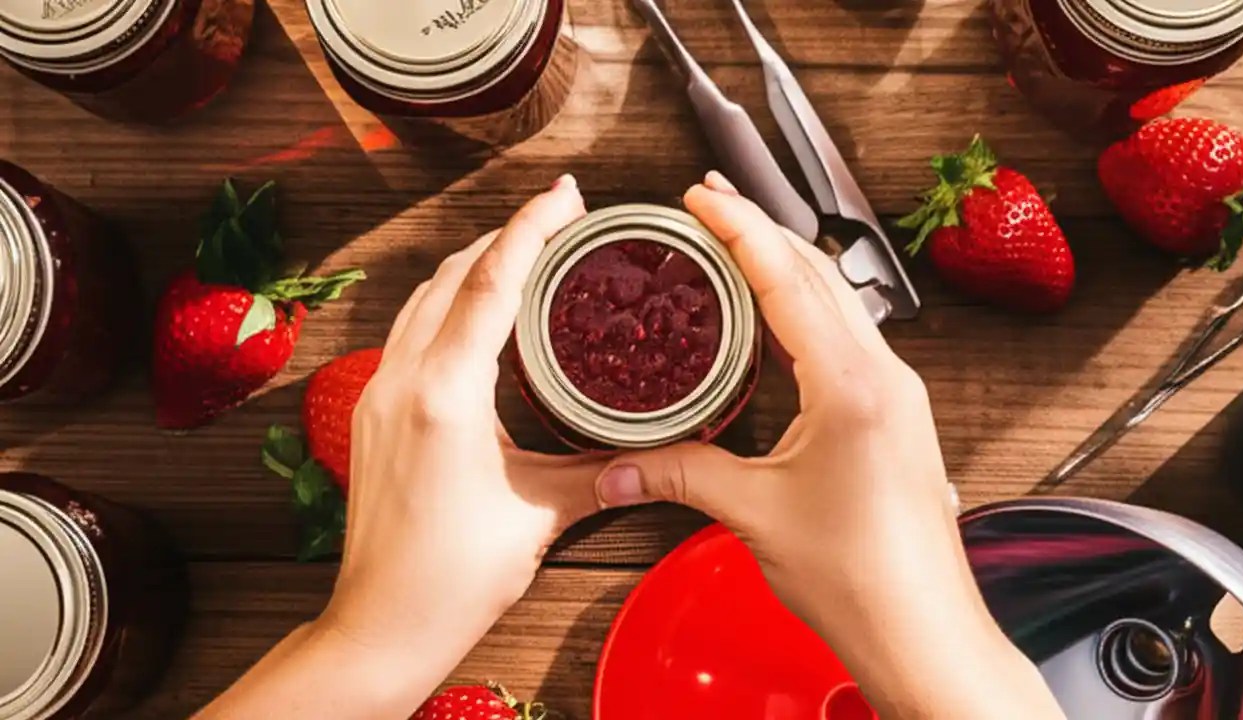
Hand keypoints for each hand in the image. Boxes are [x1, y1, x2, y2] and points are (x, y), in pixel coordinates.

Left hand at [317, 175, 608, 705]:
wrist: (380, 625)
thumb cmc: (448, 580)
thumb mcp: (540, 513)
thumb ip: (600, 470)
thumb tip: (648, 451)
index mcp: (444, 396)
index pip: (491, 285)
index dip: (530, 230)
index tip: (563, 197)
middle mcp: (400, 383)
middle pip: (453, 276)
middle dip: (505, 237)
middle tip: (557, 218)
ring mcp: (377, 396)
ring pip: (424, 300)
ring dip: (472, 267)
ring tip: (522, 254)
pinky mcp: (371, 415)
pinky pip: (410, 332)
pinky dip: (448, 305)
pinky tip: (477, 317)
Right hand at [594, 172, 1062, 718]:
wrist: (923, 631)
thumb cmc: (864, 579)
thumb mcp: (755, 515)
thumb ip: (682, 475)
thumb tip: (621, 465)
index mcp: (851, 386)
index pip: (787, 280)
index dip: (738, 228)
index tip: (701, 198)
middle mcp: (885, 377)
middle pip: (818, 275)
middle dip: (760, 230)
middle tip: (709, 205)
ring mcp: (898, 395)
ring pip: (839, 302)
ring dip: (786, 266)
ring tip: (735, 246)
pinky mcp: (897, 417)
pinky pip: (849, 338)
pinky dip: (806, 310)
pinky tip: (777, 319)